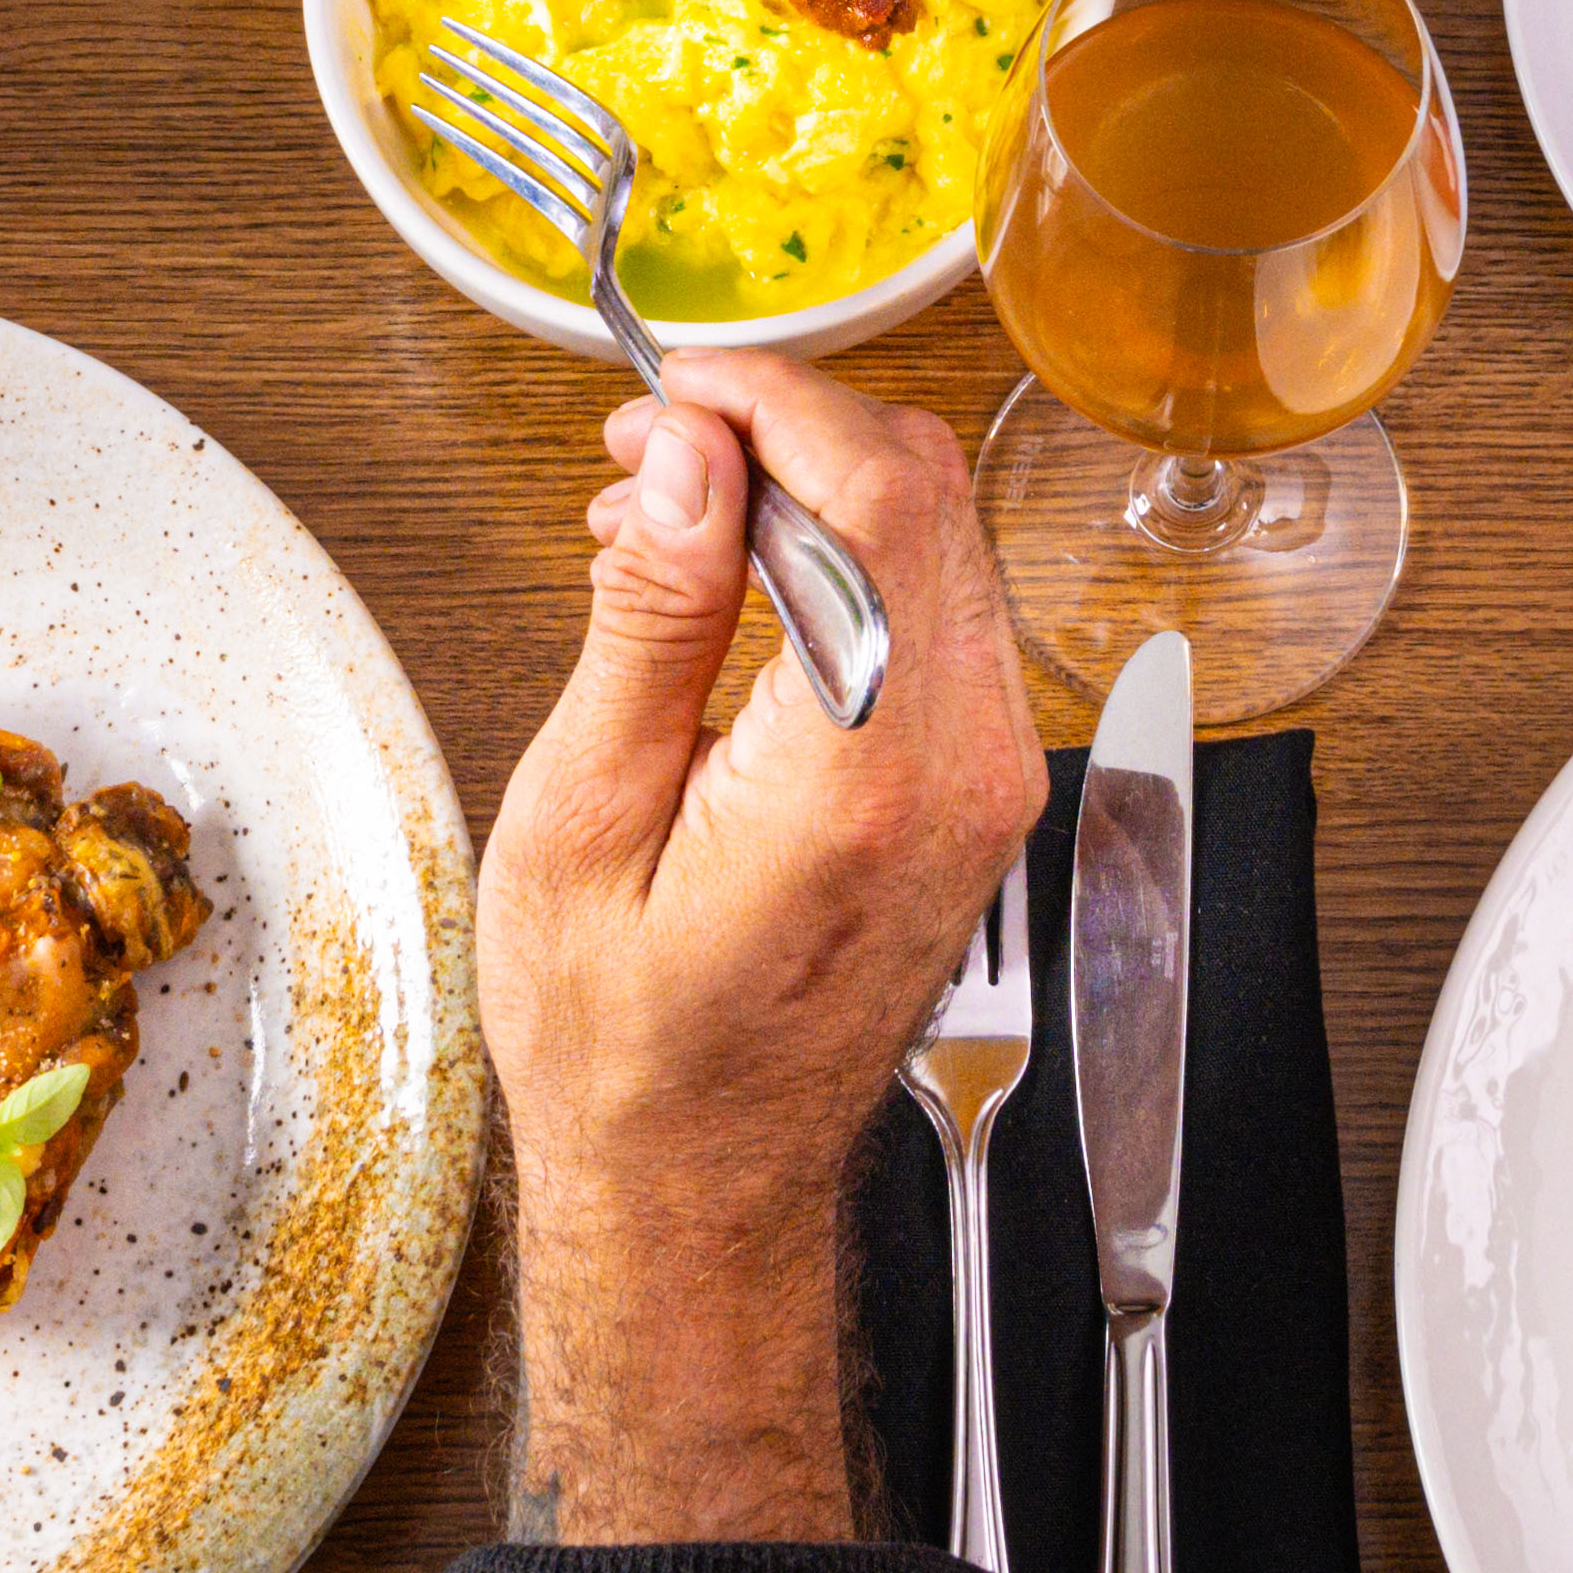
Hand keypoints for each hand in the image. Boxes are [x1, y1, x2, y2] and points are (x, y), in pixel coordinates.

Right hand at [475, 357, 1043, 1539]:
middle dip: (782, 432)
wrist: (698, 1181)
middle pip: (923, 498)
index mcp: (861, 780)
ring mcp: (987, 781)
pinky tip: (729, 582)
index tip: (675, 391)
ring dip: (805, 491)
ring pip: (936, 540)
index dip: (774, 405)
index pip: (877, 501)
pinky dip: (838, 559)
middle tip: (647, 445)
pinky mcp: (977, 787)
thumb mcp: (584, 817)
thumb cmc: (627, 1045)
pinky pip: (935, 611)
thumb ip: (650, 620)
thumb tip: (683, 464)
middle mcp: (961, 772)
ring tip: (658, 518)